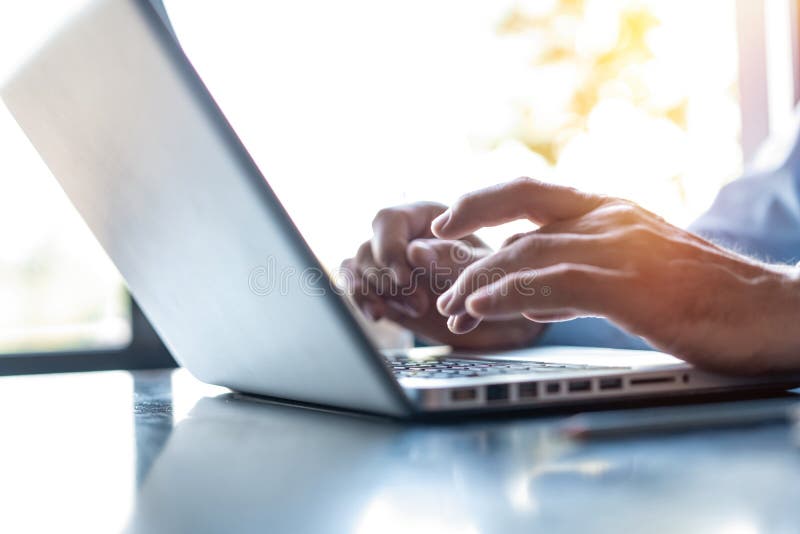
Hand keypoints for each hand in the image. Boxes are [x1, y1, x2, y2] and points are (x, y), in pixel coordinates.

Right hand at [339, 202, 543, 349]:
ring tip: (413, 310)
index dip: (390, 249)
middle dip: (388, 280)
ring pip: (358, 267)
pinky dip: (361, 300)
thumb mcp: (484, 266)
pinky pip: (354, 284)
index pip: (387, 221)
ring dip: (378, 292)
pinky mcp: (378, 285)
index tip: (404, 278)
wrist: (495, 308)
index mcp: (423, 215)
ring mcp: (386, 259)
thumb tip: (415, 253)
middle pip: (369, 247)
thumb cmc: (496, 277)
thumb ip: (452, 258)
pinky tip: (378, 315)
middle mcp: (400, 233)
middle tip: (419, 304)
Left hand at [433, 177, 799, 373]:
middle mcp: (608, 218)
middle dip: (467, 228)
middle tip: (428, 255)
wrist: (770, 313)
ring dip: (481, 278)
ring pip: (529, 250)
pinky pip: (555, 282)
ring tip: (451, 305)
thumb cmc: (702, 296)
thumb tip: (531, 293)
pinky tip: (481, 308)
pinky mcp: (630, 285)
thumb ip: (578, 274)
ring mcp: (620, 247)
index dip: (480, 205)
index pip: (529, 195)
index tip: (444, 223)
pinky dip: (512, 295)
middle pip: (520, 208)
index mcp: (608, 211)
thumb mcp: (632, 273)